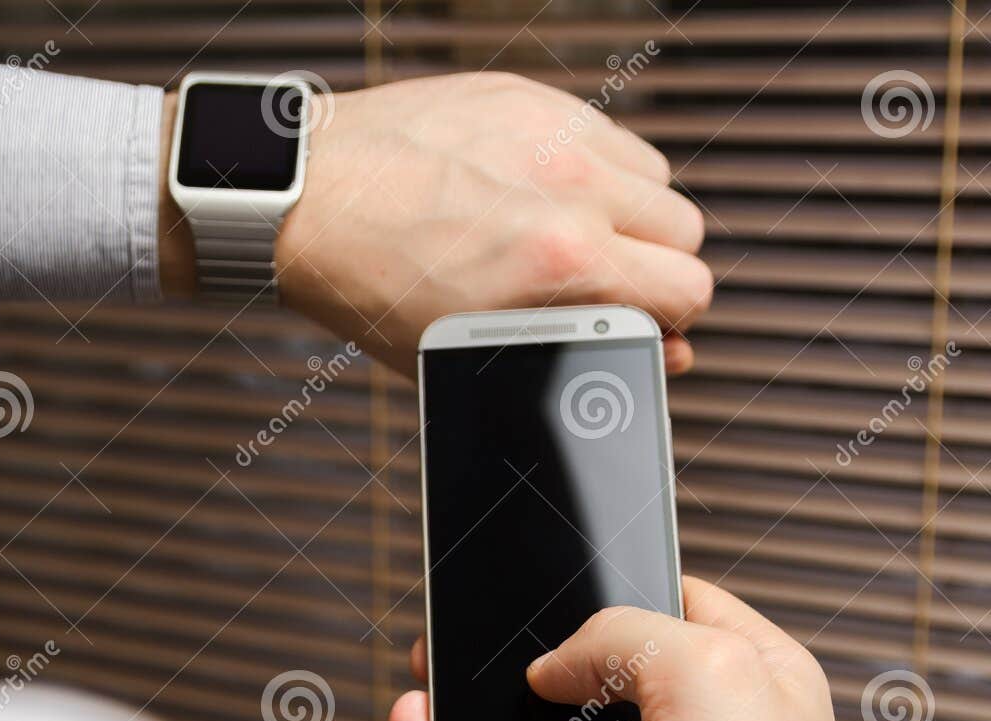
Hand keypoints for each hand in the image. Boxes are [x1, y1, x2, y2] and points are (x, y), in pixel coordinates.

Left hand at [276, 74, 710, 376]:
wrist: (304, 198)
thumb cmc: (372, 284)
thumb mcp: (473, 350)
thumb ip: (579, 351)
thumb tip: (664, 350)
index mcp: (561, 262)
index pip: (687, 291)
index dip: (668, 320)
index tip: (640, 324)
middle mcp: (569, 189)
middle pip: (684, 234)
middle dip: (656, 269)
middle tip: (607, 285)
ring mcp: (552, 135)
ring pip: (656, 179)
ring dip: (631, 215)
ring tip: (571, 234)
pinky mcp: (528, 98)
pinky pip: (606, 134)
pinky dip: (595, 168)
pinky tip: (543, 191)